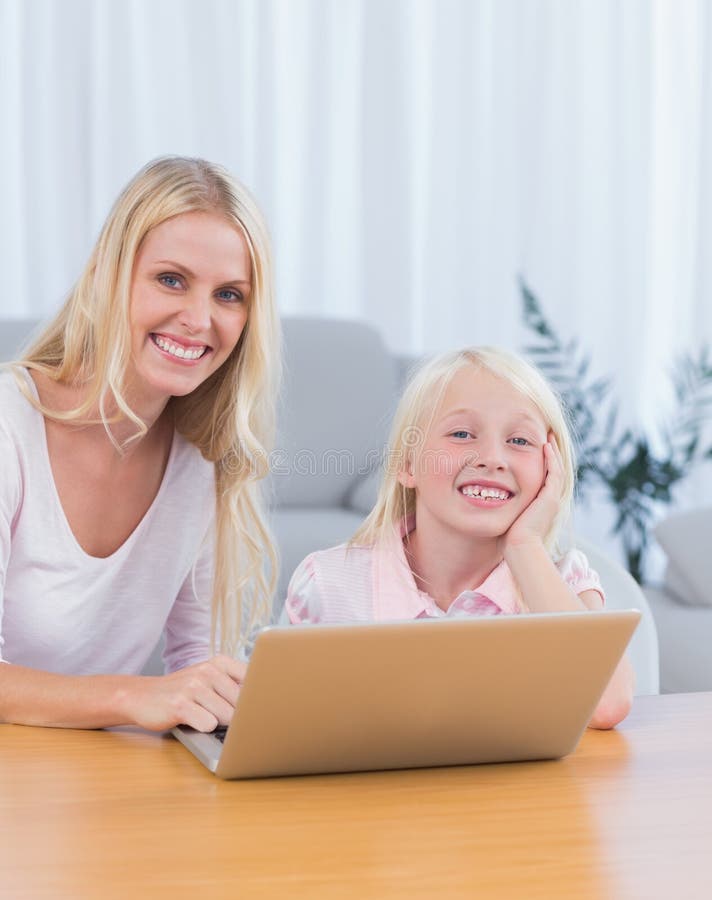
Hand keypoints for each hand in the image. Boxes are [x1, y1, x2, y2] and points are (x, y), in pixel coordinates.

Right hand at [122, 655, 246, 731]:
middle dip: (234, 716)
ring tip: (201, 715)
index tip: (258, 707)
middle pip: (241, 704)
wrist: (142, 696)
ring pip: (226, 716)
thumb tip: (263, 703)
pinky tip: (191, 720)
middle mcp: (208, 670)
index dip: (256, 699)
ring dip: (217, 723)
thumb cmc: (182, 692)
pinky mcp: (181, 704)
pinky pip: (208, 724)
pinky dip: (203, 728)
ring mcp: (194, 686)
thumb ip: (234, 685)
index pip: (254, 681)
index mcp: (220, 662)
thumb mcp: (210, 679)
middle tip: (216, 714)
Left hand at [500, 432, 564, 553]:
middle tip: (547, 438)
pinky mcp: (550, 498)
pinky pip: (554, 473)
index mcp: (543, 504)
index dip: (545, 462)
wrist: (518, 546)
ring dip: (553, 453)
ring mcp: (553, 499)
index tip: (539, 448)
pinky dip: (551, 459)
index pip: (547, 477)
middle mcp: (551, 500)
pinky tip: (545, 447)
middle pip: (555, 471)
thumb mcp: (509, 515)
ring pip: (557, 469)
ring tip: (548, 438)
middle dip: (552, 454)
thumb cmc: (510, 536)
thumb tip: (491, 498)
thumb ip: (507, 505)